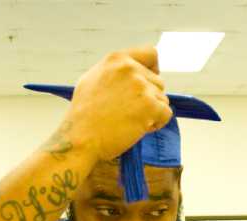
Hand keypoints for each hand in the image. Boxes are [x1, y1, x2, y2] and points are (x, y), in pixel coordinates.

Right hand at [63, 46, 172, 161]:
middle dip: (149, 98)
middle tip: (128, 113)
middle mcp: (130, 68)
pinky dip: (156, 124)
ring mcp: (141, 87)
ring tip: (129, 122)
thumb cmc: (83, 116)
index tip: (148, 82)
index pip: (151, 54)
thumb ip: (114, 72)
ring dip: (151, 113)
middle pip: (158, 82)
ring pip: (162, 99)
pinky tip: (137, 129)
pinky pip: (166, 114)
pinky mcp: (150, 106)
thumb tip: (131, 70)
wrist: (81, 139)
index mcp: (116, 59)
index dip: (153, 69)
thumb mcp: (92, 80)